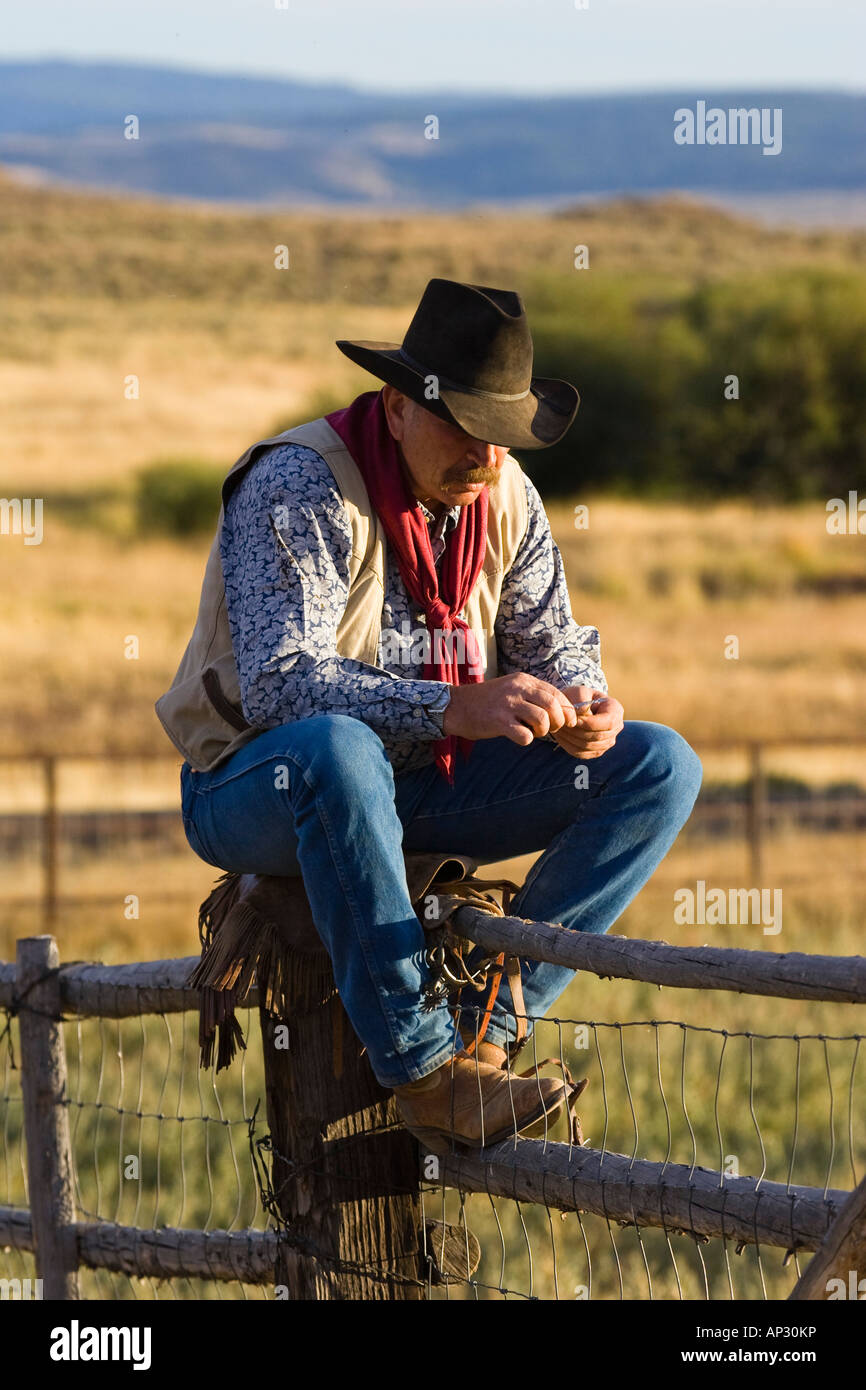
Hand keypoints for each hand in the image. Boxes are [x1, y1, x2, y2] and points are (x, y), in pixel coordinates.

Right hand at [442, 672, 579, 745]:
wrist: (457, 706)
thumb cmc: (488, 702)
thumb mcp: (512, 689)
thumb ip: (533, 695)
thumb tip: (562, 710)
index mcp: (523, 680)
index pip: (556, 693)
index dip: (567, 710)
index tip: (568, 721)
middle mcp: (517, 689)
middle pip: (553, 706)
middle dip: (558, 722)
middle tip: (551, 729)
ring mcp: (508, 704)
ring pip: (542, 720)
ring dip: (543, 731)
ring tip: (533, 732)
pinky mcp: (498, 721)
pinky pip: (525, 735)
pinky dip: (526, 740)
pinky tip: (518, 736)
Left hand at [551, 686, 623, 759]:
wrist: (575, 706)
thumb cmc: (578, 696)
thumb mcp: (579, 691)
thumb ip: (581, 699)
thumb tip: (581, 714)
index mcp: (616, 710)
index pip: (607, 723)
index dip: (589, 723)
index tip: (572, 720)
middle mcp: (616, 727)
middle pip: (598, 736)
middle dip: (577, 731)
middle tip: (561, 724)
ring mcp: (608, 741)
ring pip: (589, 746)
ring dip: (571, 739)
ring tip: (559, 728)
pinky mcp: (597, 750)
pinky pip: (583, 753)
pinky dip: (569, 746)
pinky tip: (560, 736)